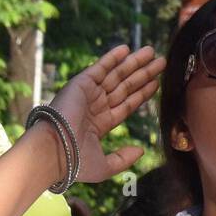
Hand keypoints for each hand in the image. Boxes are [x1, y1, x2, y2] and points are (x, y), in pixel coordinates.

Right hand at [48, 45, 165, 182]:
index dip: (142, 93)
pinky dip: (112, 58)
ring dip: (134, 63)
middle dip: (143, 74)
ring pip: (116, 75)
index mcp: (101, 123)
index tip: (156, 83)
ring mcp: (89, 94)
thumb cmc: (75, 163)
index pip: (127, 104)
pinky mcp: (81, 84)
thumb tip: (141, 151)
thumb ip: (123, 159)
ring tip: (151, 51)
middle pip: (125, 86)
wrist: (55, 152)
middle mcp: (96, 106)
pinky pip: (100, 68)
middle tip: (161, 62)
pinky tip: (127, 49)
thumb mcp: (105, 166)